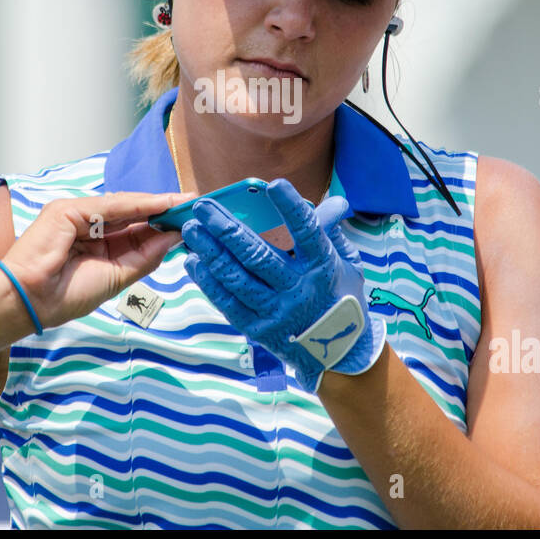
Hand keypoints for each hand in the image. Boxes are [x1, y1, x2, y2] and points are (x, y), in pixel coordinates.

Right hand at [0, 191, 193, 331]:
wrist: (29, 302)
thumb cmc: (65, 296)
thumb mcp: (117, 276)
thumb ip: (145, 255)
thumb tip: (174, 236)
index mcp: (96, 244)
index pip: (135, 229)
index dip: (162, 224)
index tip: (190, 221)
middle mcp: (86, 225)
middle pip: (132, 213)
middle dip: (164, 210)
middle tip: (196, 204)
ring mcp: (75, 214)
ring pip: (124, 206)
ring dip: (156, 204)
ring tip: (186, 202)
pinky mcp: (67, 209)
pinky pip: (110, 205)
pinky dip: (138, 204)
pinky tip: (162, 204)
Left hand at [180, 178, 385, 392]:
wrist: (338, 353)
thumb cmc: (341, 298)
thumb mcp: (348, 263)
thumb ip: (333, 232)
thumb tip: (335, 201)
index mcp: (323, 268)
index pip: (308, 233)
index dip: (292, 209)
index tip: (275, 185)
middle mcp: (299, 290)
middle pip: (258, 255)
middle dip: (227, 228)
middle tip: (203, 206)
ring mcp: (277, 313)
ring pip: (237, 278)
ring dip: (211, 252)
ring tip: (191, 230)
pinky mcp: (259, 330)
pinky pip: (228, 304)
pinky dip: (209, 282)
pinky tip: (194, 262)